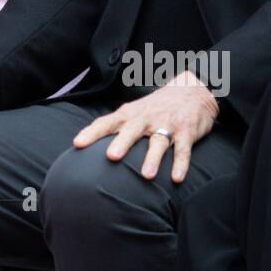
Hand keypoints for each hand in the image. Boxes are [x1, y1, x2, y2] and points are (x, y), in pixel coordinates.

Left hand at [72, 71, 217, 182]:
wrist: (193, 91)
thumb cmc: (156, 107)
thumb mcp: (134, 111)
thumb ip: (115, 126)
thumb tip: (88, 145)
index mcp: (130, 114)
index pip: (108, 122)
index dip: (92, 132)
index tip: (78, 144)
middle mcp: (146, 118)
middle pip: (132, 129)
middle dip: (122, 142)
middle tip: (111, 157)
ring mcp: (167, 125)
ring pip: (159, 141)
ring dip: (152, 158)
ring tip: (146, 176)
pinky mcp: (186, 133)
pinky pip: (183, 150)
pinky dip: (181, 164)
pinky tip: (176, 178)